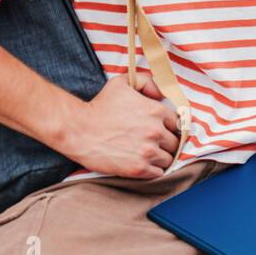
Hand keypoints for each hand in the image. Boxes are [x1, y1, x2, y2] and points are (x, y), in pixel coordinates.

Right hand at [61, 75, 179, 177]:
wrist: (78, 130)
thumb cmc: (100, 105)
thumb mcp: (123, 82)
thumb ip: (147, 82)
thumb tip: (161, 95)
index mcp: (156, 111)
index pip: (177, 123)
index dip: (169, 127)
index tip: (161, 130)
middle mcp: (156, 131)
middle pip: (175, 142)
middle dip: (166, 143)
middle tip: (154, 143)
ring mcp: (148, 151)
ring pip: (169, 159)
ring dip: (161, 157)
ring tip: (148, 154)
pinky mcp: (138, 169)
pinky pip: (159, 173)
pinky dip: (154, 170)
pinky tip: (144, 164)